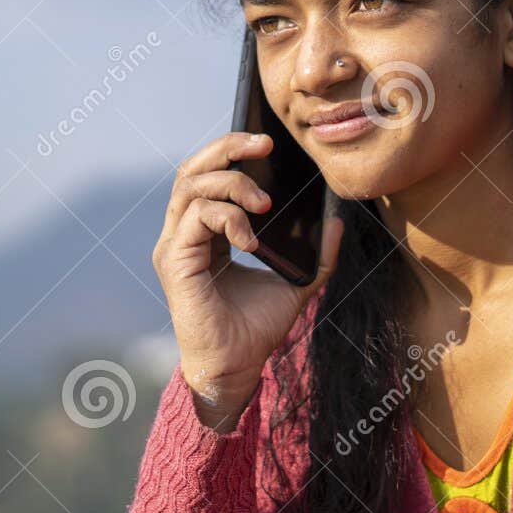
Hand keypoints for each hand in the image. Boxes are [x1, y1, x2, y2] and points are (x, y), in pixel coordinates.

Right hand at [153, 131, 342, 429]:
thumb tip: (338, 221)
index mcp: (205, 233)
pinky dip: (227, 218)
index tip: (269, 147)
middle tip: (265, 146)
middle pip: (192, 169)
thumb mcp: (297, 281)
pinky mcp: (174, 261)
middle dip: (227, 148)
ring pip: (191, 186)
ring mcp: (175, 246)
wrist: (238, 366)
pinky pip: (196, 218)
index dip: (234, 152)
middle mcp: (183, 234)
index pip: (208, 175)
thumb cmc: (257, 328)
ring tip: (264, 203)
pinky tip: (251, 238)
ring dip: (231, 183)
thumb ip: (318, 254)